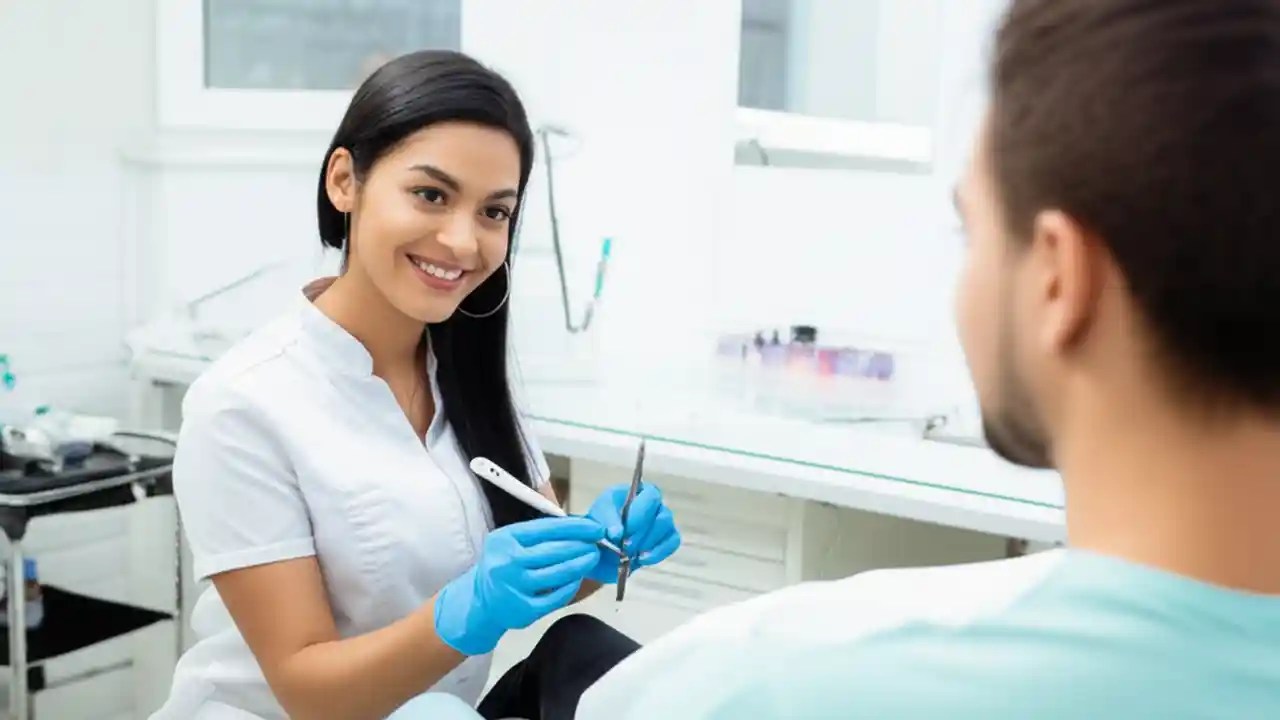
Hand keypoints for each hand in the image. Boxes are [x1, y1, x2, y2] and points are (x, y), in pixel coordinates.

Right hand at [434, 516, 604, 655]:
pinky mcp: (524, 610)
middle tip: (598, 543)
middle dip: (581, 545)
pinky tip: (578, 577)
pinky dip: (571, 586)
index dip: (576, 528)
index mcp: (505, 539)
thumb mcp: (512, 540)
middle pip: (554, 551)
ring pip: (558, 574)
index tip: (596, 527)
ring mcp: (515, 588)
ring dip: (581, 564)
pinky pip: (556, 597)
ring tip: (593, 557)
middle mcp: (507, 562)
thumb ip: (540, 533)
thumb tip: (580, 526)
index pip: (547, 529)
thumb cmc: (504, 563)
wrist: (480, 600)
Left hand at [583, 483, 680, 583]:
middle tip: (625, 546)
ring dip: (649, 543)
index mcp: (638, 492)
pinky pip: (672, 543)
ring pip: (667, 528)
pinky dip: (658, 553)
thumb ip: (608, 522)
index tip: (625, 530)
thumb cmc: (600, 524)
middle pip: (662, 514)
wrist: (601, 547)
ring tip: (630, 554)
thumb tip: (618, 533)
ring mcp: (663, 522)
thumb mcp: (597, 518)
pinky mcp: (667, 539)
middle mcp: (655, 505)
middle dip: (643, 533)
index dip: (641, 513)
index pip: (651, 496)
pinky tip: (642, 559)